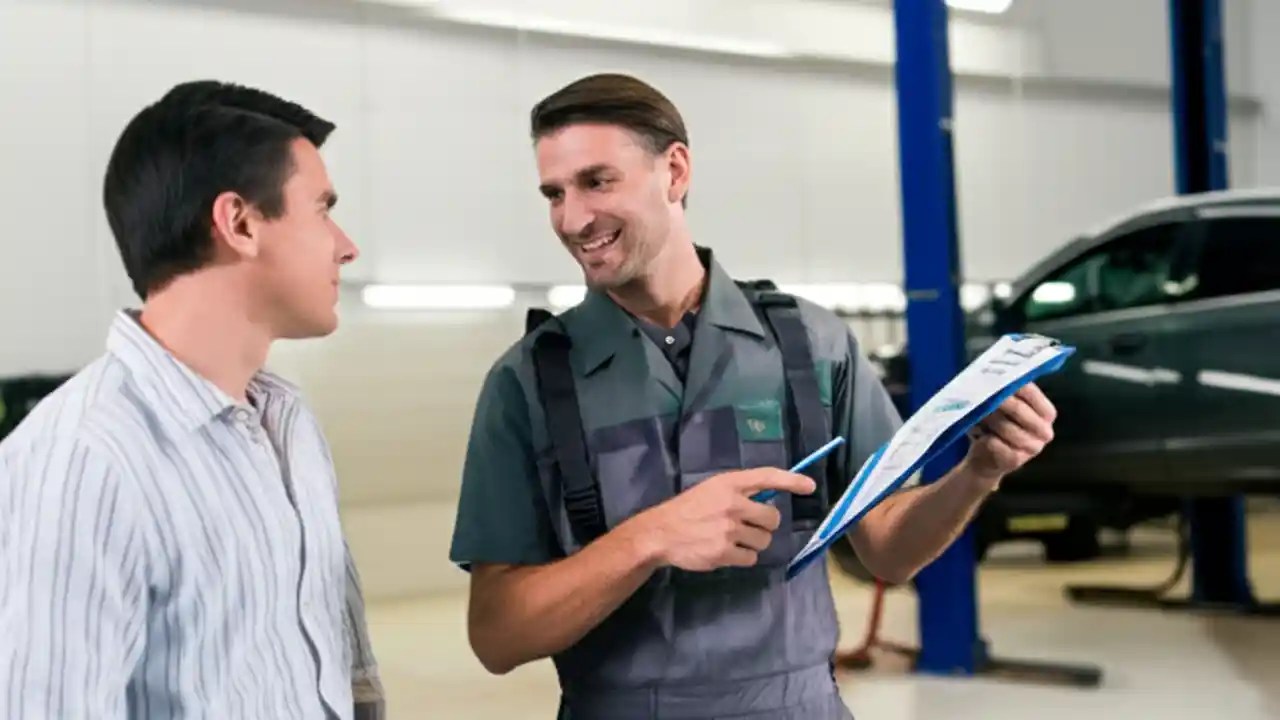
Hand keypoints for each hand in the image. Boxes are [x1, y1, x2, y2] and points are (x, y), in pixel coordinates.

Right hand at [636, 468, 816, 571]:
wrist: (661, 533)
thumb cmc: (688, 509)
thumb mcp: (712, 489)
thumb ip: (738, 492)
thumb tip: (768, 501)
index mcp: (729, 483)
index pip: (767, 477)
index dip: (791, 481)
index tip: (810, 486)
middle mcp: (732, 504)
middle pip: (772, 518)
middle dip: (766, 524)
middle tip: (750, 526)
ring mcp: (729, 529)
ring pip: (763, 540)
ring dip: (754, 542)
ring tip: (733, 540)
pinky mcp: (724, 552)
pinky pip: (750, 557)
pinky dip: (742, 557)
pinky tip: (725, 551)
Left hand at [963, 383, 1056, 488]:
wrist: (987, 458)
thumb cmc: (995, 426)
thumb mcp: (1003, 406)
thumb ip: (1005, 392)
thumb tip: (992, 377)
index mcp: (1046, 413)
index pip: (1030, 392)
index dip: (1009, 385)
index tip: (990, 379)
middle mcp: (1045, 431)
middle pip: (1017, 408)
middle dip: (995, 401)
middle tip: (978, 394)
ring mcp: (1033, 447)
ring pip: (1004, 426)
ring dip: (987, 419)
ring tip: (976, 414)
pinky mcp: (1016, 460)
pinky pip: (995, 443)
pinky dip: (983, 437)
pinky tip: (979, 434)